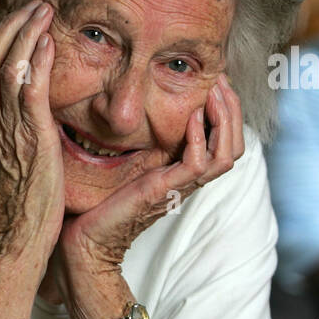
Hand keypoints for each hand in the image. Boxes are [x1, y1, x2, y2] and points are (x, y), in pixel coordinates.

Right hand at [0, 0, 62, 259]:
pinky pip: (28, 92)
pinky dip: (37, 60)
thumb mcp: (16, 151)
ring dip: (23, 29)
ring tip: (41, 1)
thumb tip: (33, 91)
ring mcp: (7, 128)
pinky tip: (51, 38)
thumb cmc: (23, 201)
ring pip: (3, 64)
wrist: (18, 239)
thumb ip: (19, 119)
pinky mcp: (29, 141)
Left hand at [55, 74, 243, 291]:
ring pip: (224, 155)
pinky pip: (196, 165)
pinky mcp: (163, 191)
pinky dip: (199, 138)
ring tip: (213, 92)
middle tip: (220, 79)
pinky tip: (191, 117)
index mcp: (182, 173)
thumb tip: (140, 111)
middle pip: (233, 146)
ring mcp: (178, 187)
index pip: (224, 141)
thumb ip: (143, 144)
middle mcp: (187, 181)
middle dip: (231, 109)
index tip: (216, 81)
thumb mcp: (128, 164)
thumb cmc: (100, 203)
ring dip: (223, 120)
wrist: (86, 240)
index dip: (227, 111)